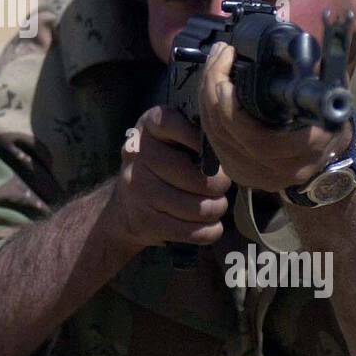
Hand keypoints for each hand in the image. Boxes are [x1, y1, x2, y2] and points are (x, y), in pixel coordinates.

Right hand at [108, 106, 230, 248]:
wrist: (124, 206)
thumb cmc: (162, 166)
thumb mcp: (170, 139)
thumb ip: (195, 133)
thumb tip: (230, 148)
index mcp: (147, 127)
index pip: (171, 123)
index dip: (198, 139)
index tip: (214, 151)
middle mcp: (137, 156)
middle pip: (195, 176)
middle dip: (219, 185)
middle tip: (222, 186)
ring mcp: (138, 190)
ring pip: (198, 208)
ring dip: (216, 209)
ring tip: (217, 205)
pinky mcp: (144, 221)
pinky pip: (192, 232)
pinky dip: (209, 231)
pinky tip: (211, 226)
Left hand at [199, 42, 351, 193]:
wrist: (325, 161)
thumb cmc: (329, 126)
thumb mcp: (330, 103)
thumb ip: (315, 80)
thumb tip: (297, 48)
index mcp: (300, 154)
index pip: (253, 135)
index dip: (231, 106)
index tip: (227, 71)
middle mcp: (271, 170)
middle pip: (224, 128)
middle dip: (213, 86)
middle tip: (219, 53)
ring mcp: (249, 173)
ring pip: (212, 131)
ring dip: (206, 92)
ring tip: (214, 59)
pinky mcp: (235, 169)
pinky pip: (211, 136)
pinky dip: (207, 107)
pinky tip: (211, 83)